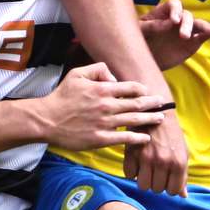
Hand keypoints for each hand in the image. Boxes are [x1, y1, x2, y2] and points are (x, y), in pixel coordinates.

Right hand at [37, 62, 166, 151]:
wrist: (47, 120)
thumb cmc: (61, 97)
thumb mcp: (77, 74)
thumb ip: (98, 70)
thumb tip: (113, 77)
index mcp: (103, 89)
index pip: (130, 88)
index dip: (142, 89)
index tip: (148, 91)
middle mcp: (107, 106)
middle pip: (137, 104)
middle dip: (152, 103)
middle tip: (162, 104)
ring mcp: (105, 123)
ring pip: (134, 120)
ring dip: (149, 119)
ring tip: (160, 119)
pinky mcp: (101, 139)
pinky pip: (124, 138)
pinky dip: (137, 138)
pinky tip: (146, 138)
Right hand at [122, 110, 188, 196]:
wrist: (156, 110)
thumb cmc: (171, 134)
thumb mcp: (182, 153)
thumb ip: (183, 175)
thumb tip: (183, 196)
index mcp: (178, 163)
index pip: (172, 191)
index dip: (169, 186)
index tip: (167, 178)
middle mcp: (163, 162)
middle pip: (157, 189)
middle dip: (156, 182)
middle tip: (156, 170)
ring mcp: (146, 158)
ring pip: (142, 185)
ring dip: (144, 179)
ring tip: (146, 168)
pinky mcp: (131, 152)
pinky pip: (129, 174)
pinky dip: (132, 171)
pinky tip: (137, 161)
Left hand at [139, 0, 209, 70]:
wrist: (144, 59)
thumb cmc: (138, 41)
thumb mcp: (140, 33)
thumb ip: (151, 27)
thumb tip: (168, 24)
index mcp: (163, 13)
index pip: (174, 5)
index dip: (175, 11)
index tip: (173, 21)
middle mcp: (178, 19)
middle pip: (187, 15)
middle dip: (186, 24)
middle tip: (183, 36)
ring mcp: (187, 29)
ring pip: (198, 24)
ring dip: (203, 26)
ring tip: (209, 31)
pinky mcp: (193, 41)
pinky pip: (206, 34)